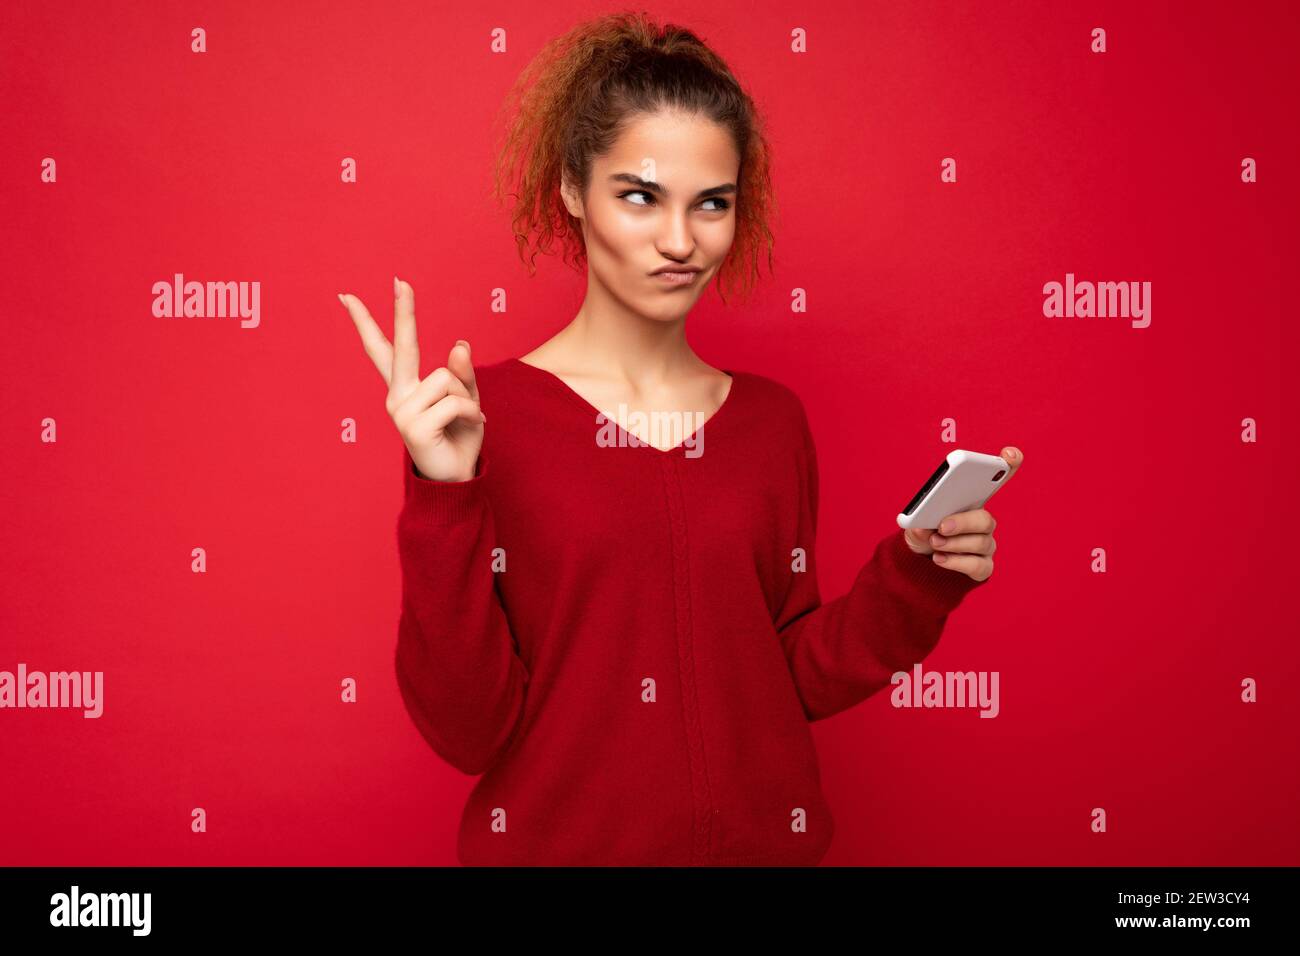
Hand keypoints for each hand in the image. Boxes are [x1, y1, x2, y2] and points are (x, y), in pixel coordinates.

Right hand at [339, 276, 484, 482]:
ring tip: (467, 419)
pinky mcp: (413, 427)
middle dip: (403, 313)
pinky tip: (473, 426)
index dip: (365, 322)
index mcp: (404, 387)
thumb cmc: (459, 437)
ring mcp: (401, 412)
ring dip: (467, 397)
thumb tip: (459, 344)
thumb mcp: (465, 401)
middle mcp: (397, 396)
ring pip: (446, 378)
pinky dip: (473, 413)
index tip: (347, 296)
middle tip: (401, 280)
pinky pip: (455, 402)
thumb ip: (462, 374)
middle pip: (401, 347)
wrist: (457, 478)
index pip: (381, 349)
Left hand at [902, 446, 1022, 581]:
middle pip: (986, 519)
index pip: (997, 480)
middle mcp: (983, 522)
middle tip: (942, 526)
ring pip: (981, 543)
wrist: (920, 563)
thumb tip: (921, 526)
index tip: (1009, 454)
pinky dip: (957, 562)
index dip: (1008, 465)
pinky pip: (978, 565)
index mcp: (971, 501)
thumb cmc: (924, 533)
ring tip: (934, 542)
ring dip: (954, 543)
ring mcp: (986, 545)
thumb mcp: (915, 524)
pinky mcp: (983, 567)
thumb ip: (917, 522)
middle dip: (964, 522)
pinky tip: (939, 558)